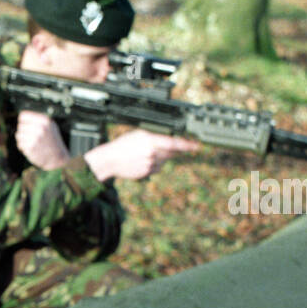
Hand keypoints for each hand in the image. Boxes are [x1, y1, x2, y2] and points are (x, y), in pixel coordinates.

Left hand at [14, 110, 70, 170]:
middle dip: (24, 131)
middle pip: (20, 126)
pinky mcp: (31, 148)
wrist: (58, 157)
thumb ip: (38, 120)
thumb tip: (21, 116)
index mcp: (44, 120)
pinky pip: (20, 144)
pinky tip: (31, 148)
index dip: (23, 121)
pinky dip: (23, 146)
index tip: (26, 126)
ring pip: (18, 135)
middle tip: (31, 137)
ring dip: (23, 139)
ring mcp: (35, 138)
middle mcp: (40, 128)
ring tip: (31, 142)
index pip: (23, 116)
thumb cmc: (53, 141)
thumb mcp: (50, 126)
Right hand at [83, 129, 200, 180]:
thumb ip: (155, 136)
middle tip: (164, 149)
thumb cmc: (122, 145)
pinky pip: (157, 168)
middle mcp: (153, 153)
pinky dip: (154, 165)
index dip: (187, 145)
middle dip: (172, 151)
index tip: (196, 146)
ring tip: (145, 154)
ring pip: (164, 161)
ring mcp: (150, 164)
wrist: (110, 160)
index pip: (174, 143)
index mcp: (151, 141)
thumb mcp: (139, 134)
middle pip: (171, 153)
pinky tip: (142, 161)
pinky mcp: (147, 173)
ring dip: (160, 158)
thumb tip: (170, 139)